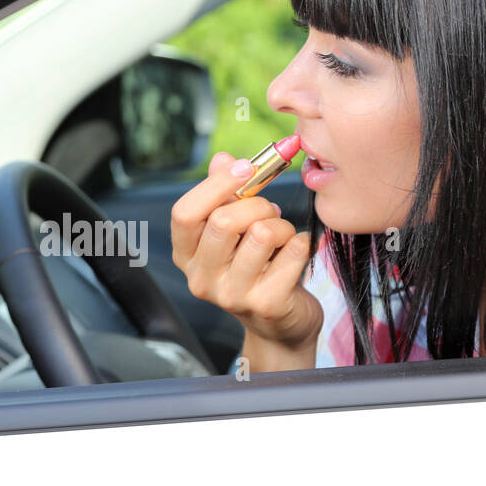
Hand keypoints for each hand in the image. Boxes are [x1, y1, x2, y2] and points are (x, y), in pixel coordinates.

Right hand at [170, 151, 322, 359]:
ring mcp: (232, 296)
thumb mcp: (236, 232)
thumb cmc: (257, 269)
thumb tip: (223, 159)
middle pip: (223, 221)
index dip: (216, 185)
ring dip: (283, 225)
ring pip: (263, 233)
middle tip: (271, 211)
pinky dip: (302, 243)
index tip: (246, 168)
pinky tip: (297, 253)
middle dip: (257, 204)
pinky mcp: (266, 304)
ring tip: (284, 236)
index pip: (184, 213)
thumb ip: (226, 195)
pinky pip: (293, 252)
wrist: (281, 326)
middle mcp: (201, 278)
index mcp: (186, 255)